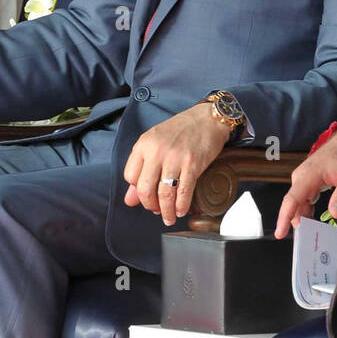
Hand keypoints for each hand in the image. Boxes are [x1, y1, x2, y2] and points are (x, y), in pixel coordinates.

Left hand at [122, 102, 230, 225]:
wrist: (207, 119)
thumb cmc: (180, 130)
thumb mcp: (155, 143)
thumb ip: (140, 169)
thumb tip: (130, 199)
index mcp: (144, 144)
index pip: (130, 176)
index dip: (137, 190)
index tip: (145, 195)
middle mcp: (156, 151)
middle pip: (145, 189)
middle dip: (150, 205)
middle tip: (156, 211)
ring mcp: (174, 158)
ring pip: (164, 194)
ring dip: (166, 211)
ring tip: (169, 218)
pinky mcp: (192, 164)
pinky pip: (183, 192)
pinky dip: (181, 206)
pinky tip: (181, 211)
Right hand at [275, 121, 336, 237]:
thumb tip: (335, 214)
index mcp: (309, 174)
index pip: (292, 199)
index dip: (284, 217)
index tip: (280, 233)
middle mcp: (302, 175)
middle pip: (294, 204)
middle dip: (296, 222)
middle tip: (307, 241)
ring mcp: (305, 177)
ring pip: (299, 203)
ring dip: (303, 217)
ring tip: (313, 233)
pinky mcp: (309, 179)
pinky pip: (304, 198)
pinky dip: (307, 211)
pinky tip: (314, 220)